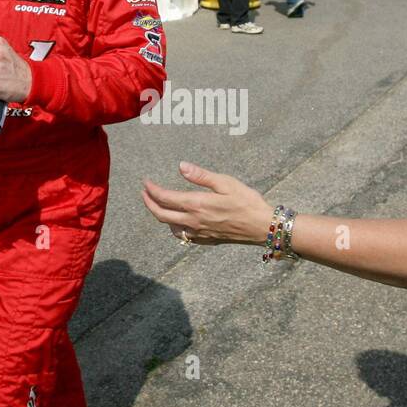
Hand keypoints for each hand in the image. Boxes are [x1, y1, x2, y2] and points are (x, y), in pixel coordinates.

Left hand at [142, 162, 273, 245]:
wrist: (262, 227)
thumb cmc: (247, 202)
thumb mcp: (226, 182)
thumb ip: (201, 176)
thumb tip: (181, 166)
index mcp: (197, 205)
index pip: (165, 198)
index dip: (152, 190)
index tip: (146, 182)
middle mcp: (194, 221)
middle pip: (162, 215)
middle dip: (149, 203)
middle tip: (144, 193)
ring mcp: (200, 233)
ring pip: (171, 227)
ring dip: (162, 216)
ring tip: (160, 205)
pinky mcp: (207, 240)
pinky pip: (184, 236)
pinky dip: (175, 228)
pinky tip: (178, 222)